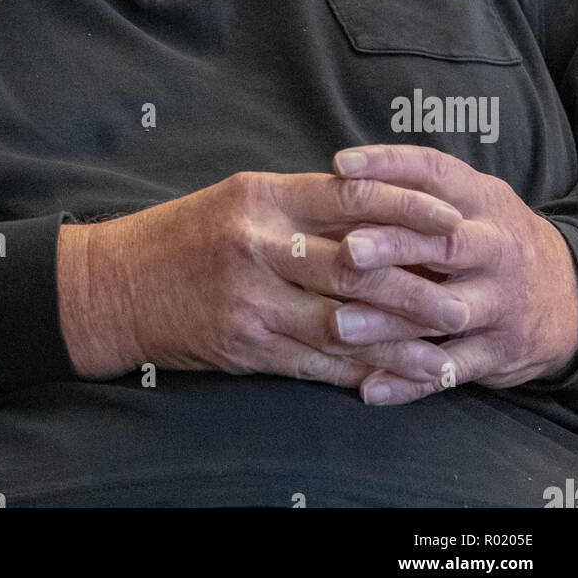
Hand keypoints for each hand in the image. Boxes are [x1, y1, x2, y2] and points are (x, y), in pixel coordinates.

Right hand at [57, 169, 471, 385]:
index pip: (350, 197)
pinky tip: (393, 381)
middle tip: (462, 297)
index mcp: (262, 199)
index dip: (407, 208)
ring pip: (346, 323)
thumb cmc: (182, 235)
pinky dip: (360, 375)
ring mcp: (252, 300)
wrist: (115, 287)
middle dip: (417, 284)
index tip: (450, 218)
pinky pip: (316, 364)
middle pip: (358, 265)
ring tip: (445, 353)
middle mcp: (259, 246)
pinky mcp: (245, 346)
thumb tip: (377, 208)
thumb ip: (302, 204)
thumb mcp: (238, 198)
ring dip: (401, 343)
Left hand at [330, 144, 577, 404]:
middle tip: (349, 250)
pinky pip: (450, 370)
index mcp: (481, 200)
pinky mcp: (497, 351)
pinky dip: (409, 382)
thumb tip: (337, 183)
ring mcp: (499, 301)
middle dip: (395, 246)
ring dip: (390, 322)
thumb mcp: (469, 201)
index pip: (434, 171)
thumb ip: (416, 192)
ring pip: (442, 312)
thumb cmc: (488, 236)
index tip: (340, 167)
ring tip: (341, 325)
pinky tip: (370, 387)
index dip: (387, 165)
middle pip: (443, 244)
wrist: (566, 294)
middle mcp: (494, 247)